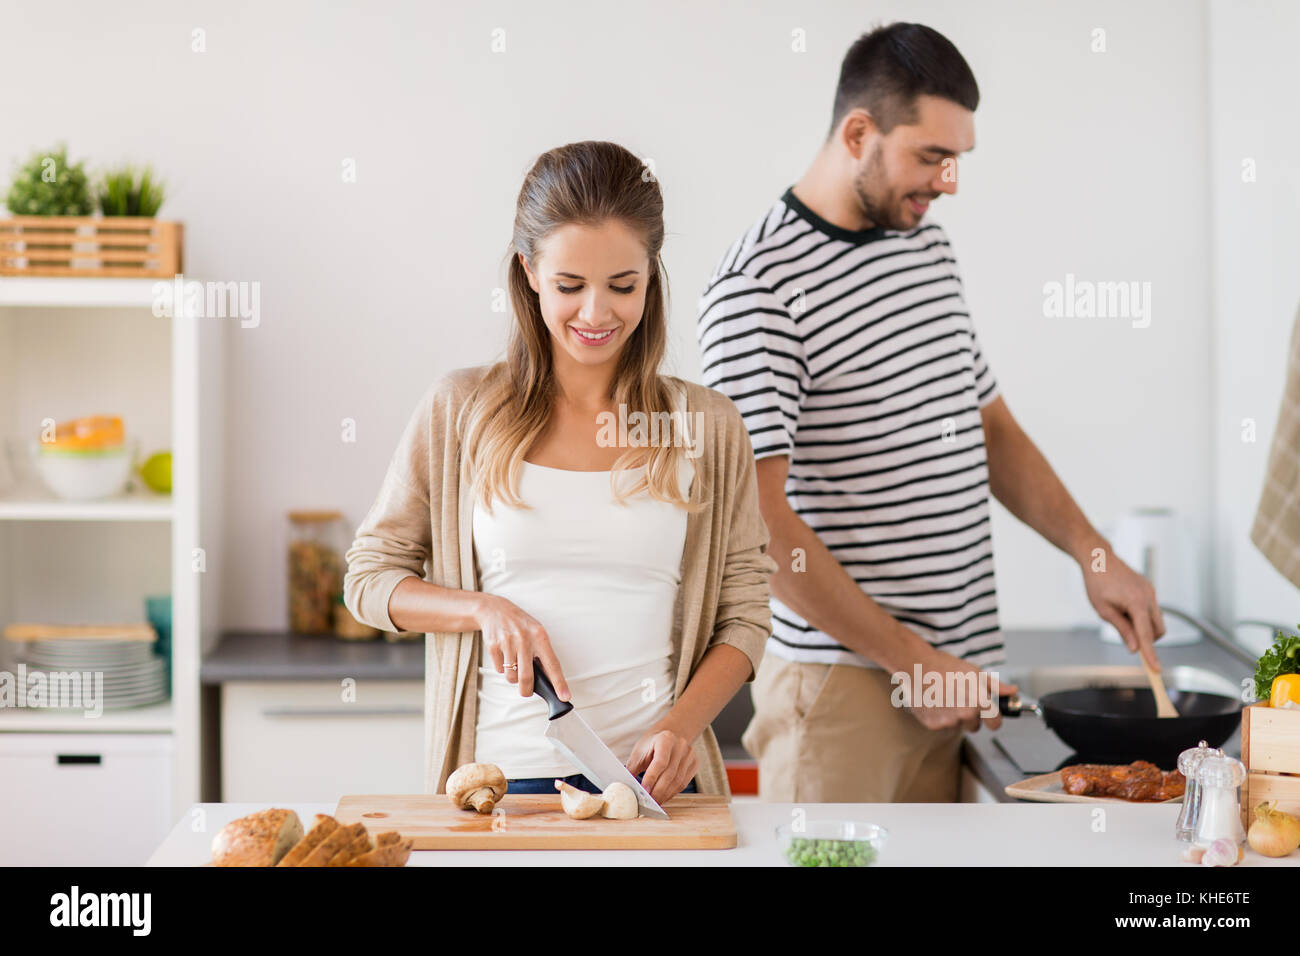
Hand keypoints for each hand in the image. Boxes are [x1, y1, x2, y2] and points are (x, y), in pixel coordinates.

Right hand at [474, 594, 569, 699]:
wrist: (495, 610)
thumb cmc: (520, 624)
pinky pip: (499, 669)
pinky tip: (504, 655)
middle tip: (527, 691)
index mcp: (540, 636)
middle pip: (527, 677)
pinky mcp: (493, 646)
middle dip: (527, 690)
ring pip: (511, 676)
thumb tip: (548, 679)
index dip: (559, 682)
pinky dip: (502, 668)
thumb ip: (542, 653)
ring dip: (513, 676)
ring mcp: (508, 642)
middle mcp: (524, 639)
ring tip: (514, 663)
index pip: (552, 664)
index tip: (564, 696)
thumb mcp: (536, 633)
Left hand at [626, 726, 697, 804]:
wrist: (667, 736)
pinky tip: (664, 797)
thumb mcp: (638, 752)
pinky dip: (673, 792)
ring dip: (666, 794)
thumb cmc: (650, 745)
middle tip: (649, 802)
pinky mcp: (694, 763)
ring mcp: (689, 754)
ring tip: (655, 802)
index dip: (652, 778)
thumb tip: (624, 787)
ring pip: (678, 780)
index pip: (660, 762)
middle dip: (658, 791)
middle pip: (670, 773)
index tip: (644, 791)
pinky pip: (684, 782)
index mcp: (665, 738)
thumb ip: (632, 769)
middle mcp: (680, 745)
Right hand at [901, 647, 1018, 733]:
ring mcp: (949, 721)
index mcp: (979, 702)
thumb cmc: (944, 666)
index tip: (989, 715)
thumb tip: (1013, 691)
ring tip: (944, 697)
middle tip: (958, 698)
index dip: (992, 719)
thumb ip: (996, 686)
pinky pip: (942, 726)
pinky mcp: (933, 724)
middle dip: (970, 716)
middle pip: (974, 726)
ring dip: (953, 716)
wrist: (916, 665)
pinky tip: (934, 701)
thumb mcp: (974, 672)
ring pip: (957, 726)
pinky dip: (939, 717)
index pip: (996, 724)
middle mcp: (966, 714)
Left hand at [1079, 545, 1165, 670]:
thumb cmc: (1097, 583)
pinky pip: (1151, 609)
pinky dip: (1142, 616)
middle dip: (1147, 639)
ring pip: (1157, 620)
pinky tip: (1124, 605)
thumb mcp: (1104, 610)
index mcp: (1136, 603)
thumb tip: (1135, 649)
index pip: (1146, 635)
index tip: (1156, 670)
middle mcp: (1148, 597)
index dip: (1150, 654)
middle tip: (1126, 635)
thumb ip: (1122, 630)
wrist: (1099, 558)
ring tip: (1120, 614)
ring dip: (1144, 627)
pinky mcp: (1149, 589)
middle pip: (1158, 630)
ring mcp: (1151, 592)